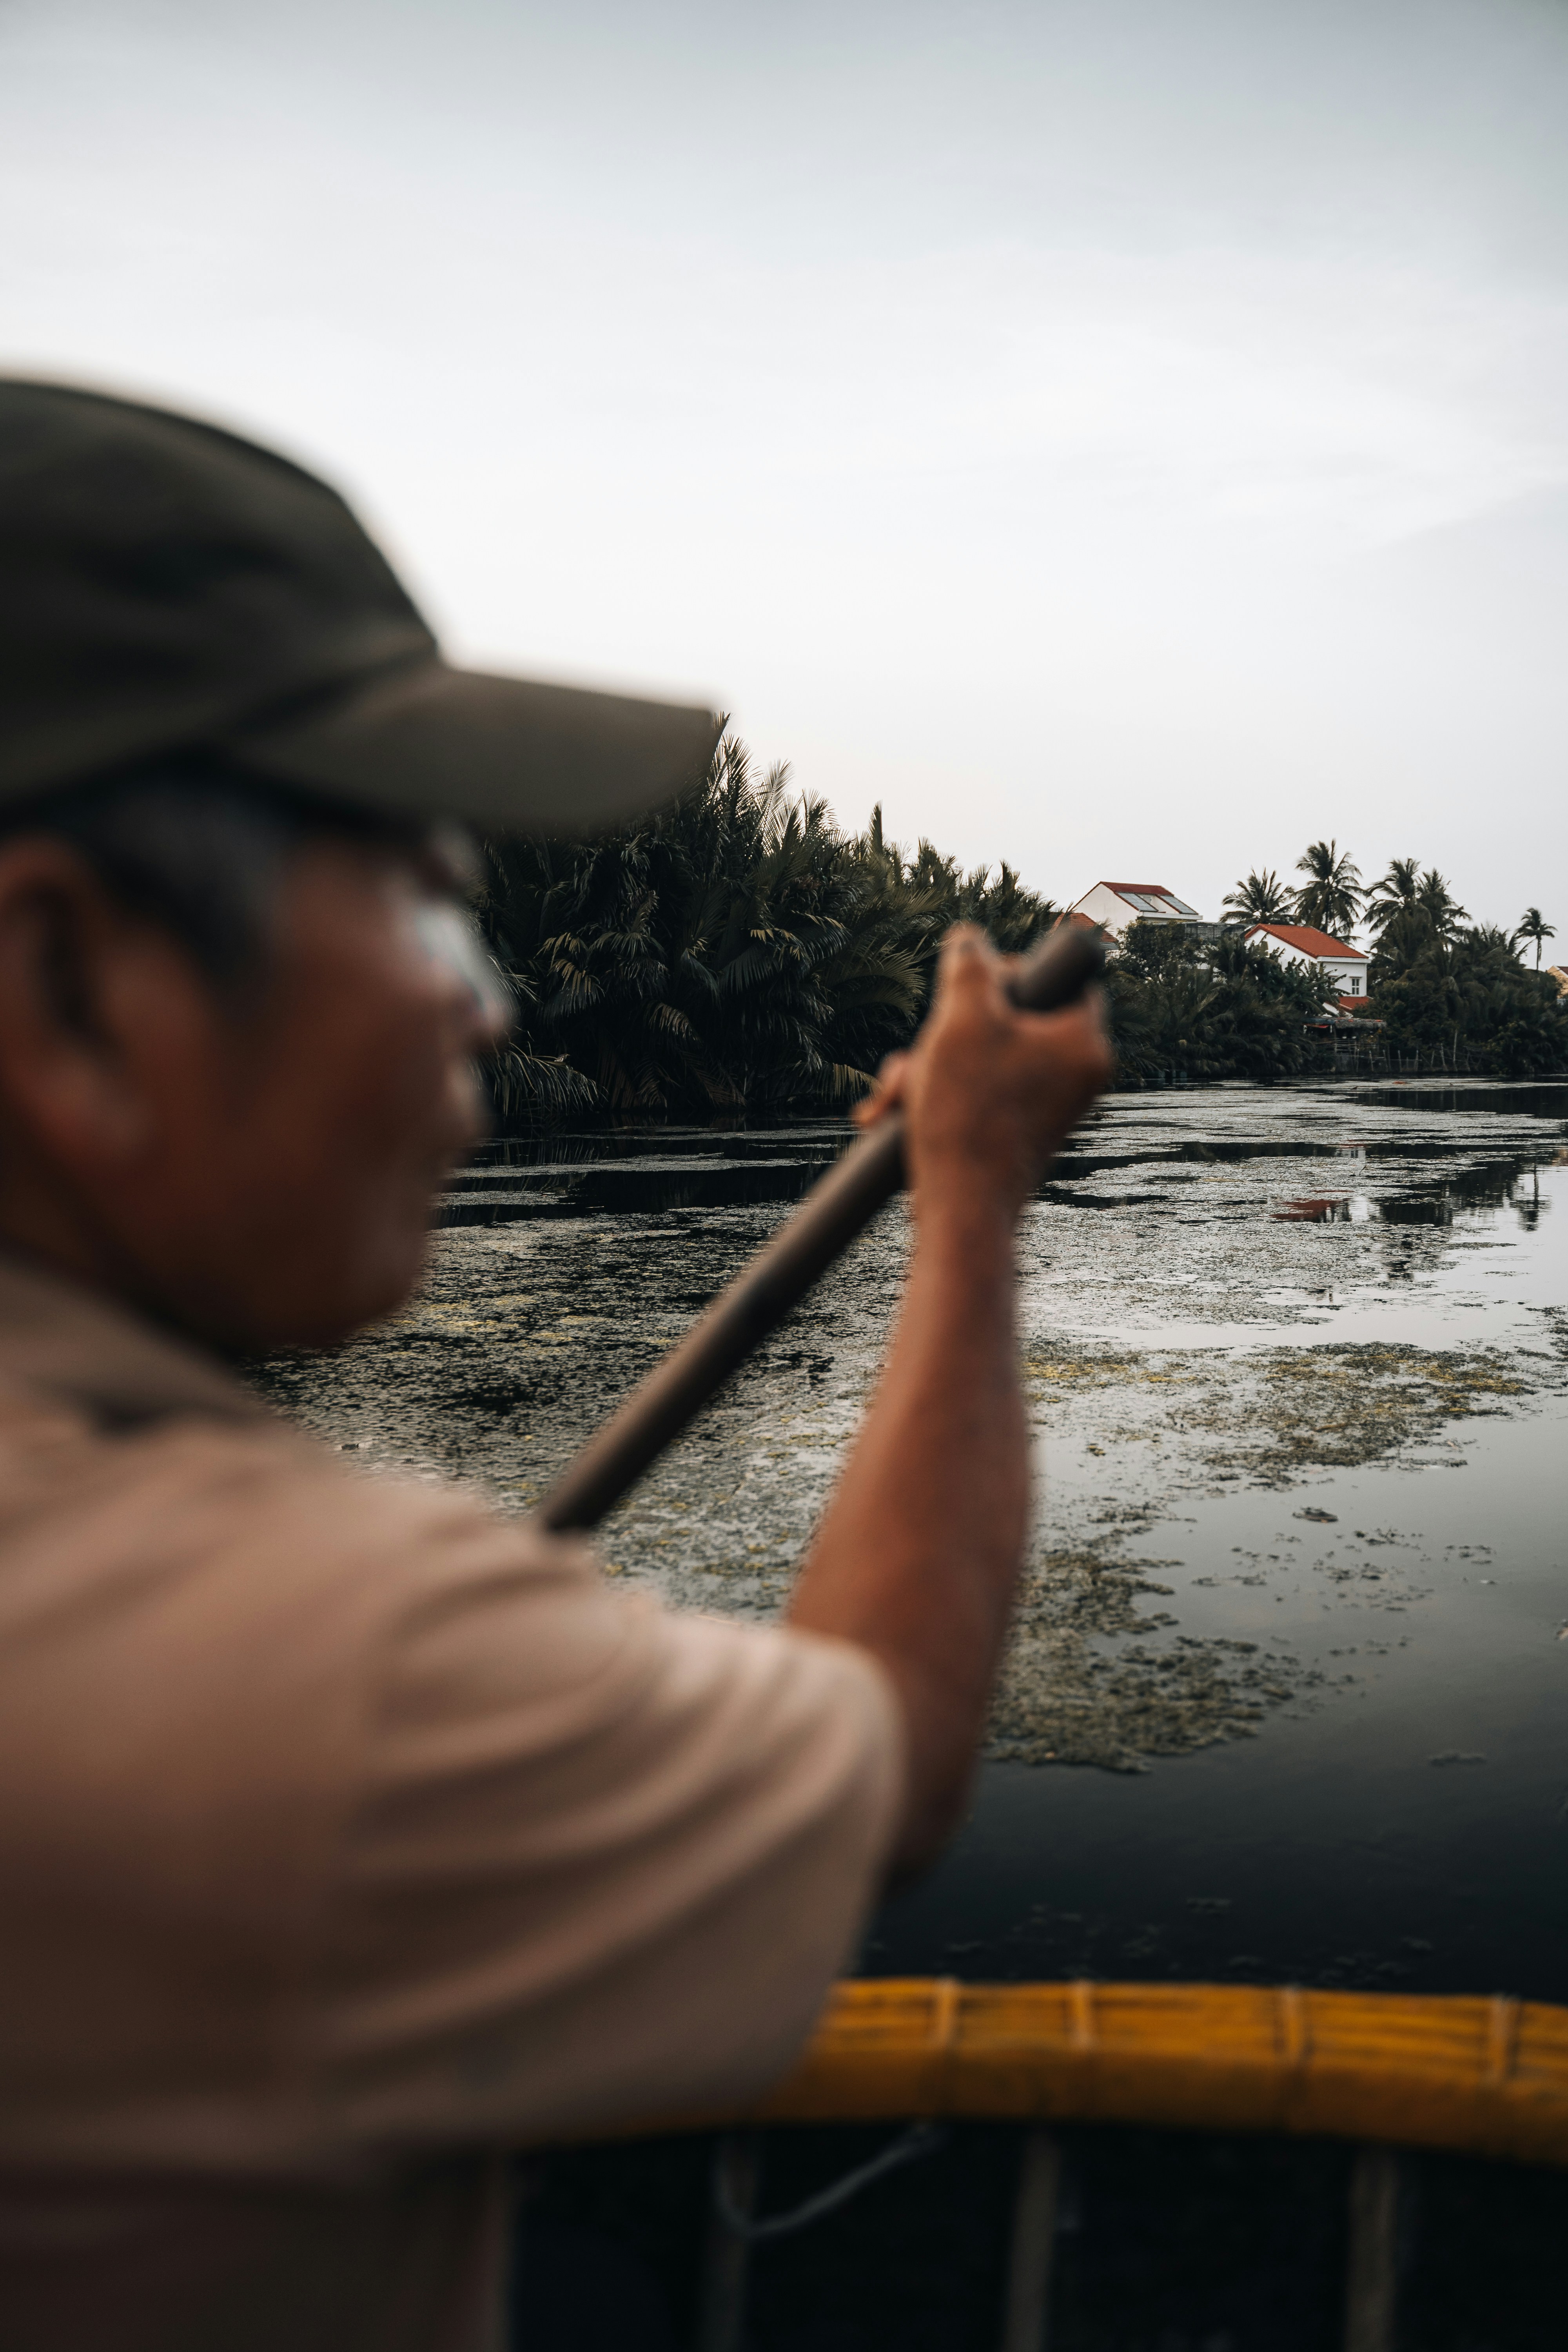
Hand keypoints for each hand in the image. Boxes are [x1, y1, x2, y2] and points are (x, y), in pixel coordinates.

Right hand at [853, 926, 1111, 1223]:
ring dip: (930, 1065)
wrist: (962, 1214)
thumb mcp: (963, 1020)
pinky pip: (975, 1092)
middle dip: (948, 1031)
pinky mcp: (1016, 1133)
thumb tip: (969, 938)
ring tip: (896, 1095)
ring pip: (982, 1056)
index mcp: (1083, 1042)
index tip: (975, 993)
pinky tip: (894, 1113)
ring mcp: (1046, 1107)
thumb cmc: (970, 1116)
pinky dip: (937, 1094)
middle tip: (920, 1054)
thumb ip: (969, 966)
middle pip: (1010, 1017)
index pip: (1059, 975)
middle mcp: (1075, 1075)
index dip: (1011, 972)